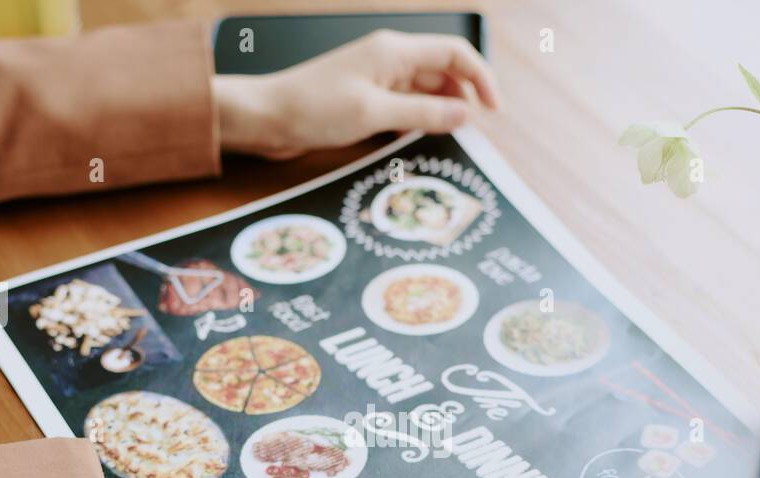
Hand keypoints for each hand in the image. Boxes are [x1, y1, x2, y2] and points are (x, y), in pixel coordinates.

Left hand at [214, 30, 500, 159]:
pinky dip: (415, 124)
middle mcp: (389, 60)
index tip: (494, 112)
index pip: (454, 54)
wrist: (265, 118)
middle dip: (462, 100)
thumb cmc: (312, 109)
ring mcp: (376, 81)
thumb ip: (423, 114)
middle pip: (442, 74)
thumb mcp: (374, 113)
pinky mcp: (364, 101)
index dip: (481, 79)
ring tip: (448, 143)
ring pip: (424, 94)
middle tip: (472, 135)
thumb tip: (466, 115)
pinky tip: (416, 144)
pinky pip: (403, 109)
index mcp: (394, 51)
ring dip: (439, 115)